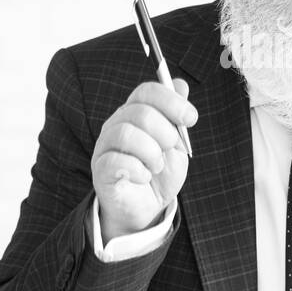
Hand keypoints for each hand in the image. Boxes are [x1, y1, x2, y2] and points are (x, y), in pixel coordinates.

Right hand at [91, 78, 196, 241]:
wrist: (147, 206)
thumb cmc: (160, 172)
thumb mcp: (176, 144)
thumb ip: (176, 116)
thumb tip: (181, 84)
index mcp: (135, 112)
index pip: (147, 91)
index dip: (171, 101)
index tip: (191, 118)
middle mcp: (116, 124)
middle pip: (139, 112)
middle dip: (165, 132)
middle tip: (171, 149)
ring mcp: (105, 146)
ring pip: (126, 134)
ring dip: (151, 152)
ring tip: (157, 166)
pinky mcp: (100, 169)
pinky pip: (116, 161)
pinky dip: (138, 170)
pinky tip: (144, 177)